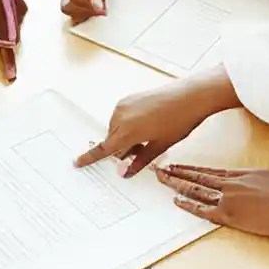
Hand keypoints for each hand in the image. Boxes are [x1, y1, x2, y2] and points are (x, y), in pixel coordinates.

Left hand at [0, 0, 27, 81]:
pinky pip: (16, 18)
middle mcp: (15, 11)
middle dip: (0, 39)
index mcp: (2, 16)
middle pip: (11, 37)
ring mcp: (20, 5)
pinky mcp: (20, 2)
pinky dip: (7, 21)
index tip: (11, 75)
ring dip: (3, 29)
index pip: (8, 43)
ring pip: (14, 28)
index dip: (8, 62)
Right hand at [73, 66, 240, 177]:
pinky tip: (147, 124)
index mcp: (127, 132)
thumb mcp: (160, 146)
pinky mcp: (129, 98)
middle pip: (112, 140)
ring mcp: (124, 105)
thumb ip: (140, 161)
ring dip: (126, 136)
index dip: (89, 158)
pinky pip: (121, 116)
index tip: (77, 163)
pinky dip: (129, 124)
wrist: (191, 96)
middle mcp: (120, 117)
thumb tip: (126, 172)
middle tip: (143, 151)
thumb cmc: (179, 121)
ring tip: (149, 136)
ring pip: (116, 128)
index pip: (103, 149)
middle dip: (122, 149)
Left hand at [155, 165, 268, 240]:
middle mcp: (231, 184)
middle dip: (176, 173)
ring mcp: (229, 199)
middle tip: (159, 169)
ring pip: (196, 190)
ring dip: (178, 185)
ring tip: (163, 180)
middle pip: (197, 177)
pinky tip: (177, 201)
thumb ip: (249, 179)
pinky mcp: (230, 216)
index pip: (208, 170)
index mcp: (241, 173)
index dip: (190, 168)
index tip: (175, 165)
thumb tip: (238, 181)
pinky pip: (204, 210)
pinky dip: (189, 205)